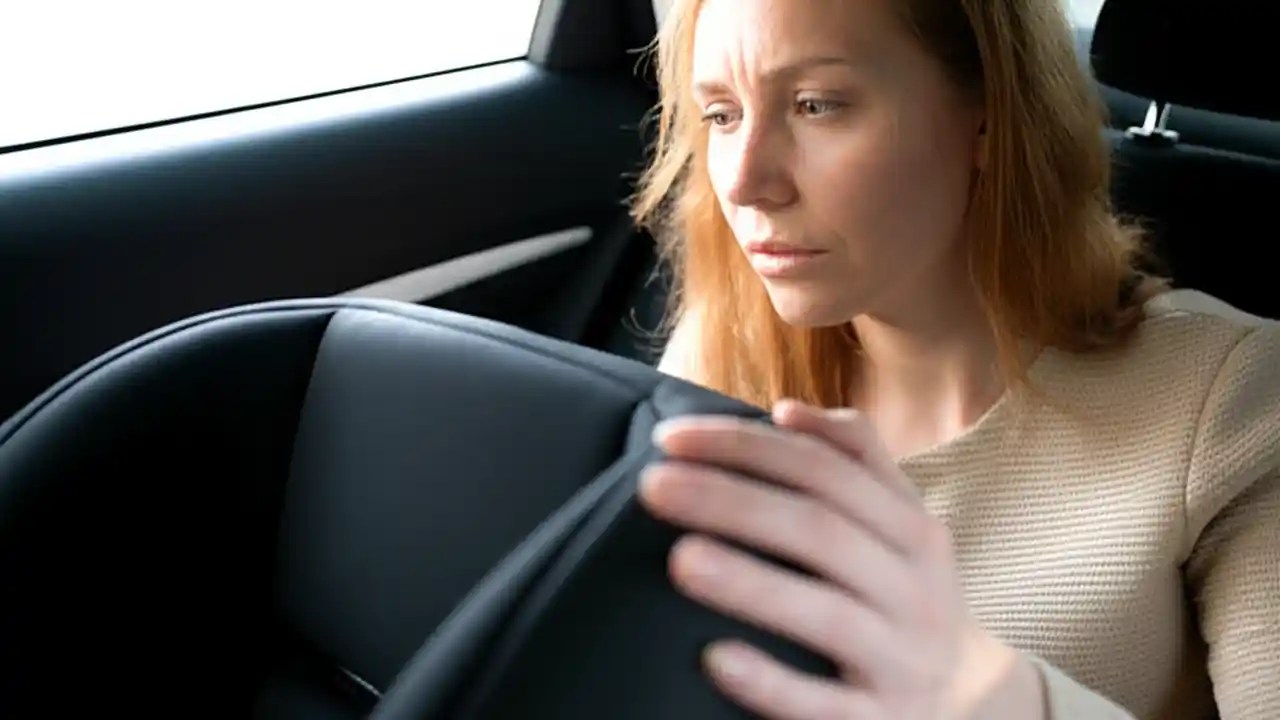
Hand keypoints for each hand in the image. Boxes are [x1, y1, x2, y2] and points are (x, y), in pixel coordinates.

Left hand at [638, 400, 1028, 719]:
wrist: (972, 706)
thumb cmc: (904, 596)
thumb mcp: (901, 527)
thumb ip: (856, 460)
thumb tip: (788, 411)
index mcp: (913, 530)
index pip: (825, 470)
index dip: (747, 447)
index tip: (669, 439)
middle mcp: (914, 590)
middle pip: (820, 531)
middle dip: (732, 501)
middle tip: (653, 487)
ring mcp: (902, 660)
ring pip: (827, 615)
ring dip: (751, 584)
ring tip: (680, 560)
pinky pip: (825, 707)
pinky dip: (771, 683)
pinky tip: (715, 659)